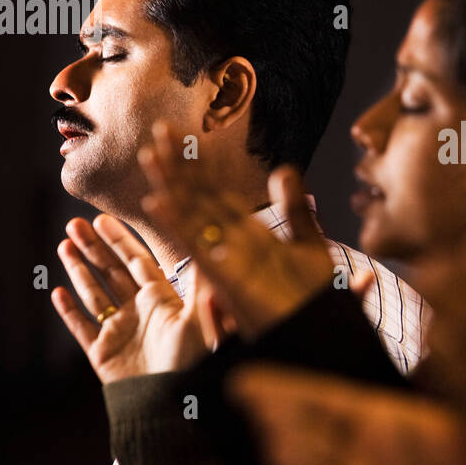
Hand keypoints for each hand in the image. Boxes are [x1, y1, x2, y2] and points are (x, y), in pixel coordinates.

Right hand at [51, 214, 214, 383]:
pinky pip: (82, 328)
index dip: (119, 240)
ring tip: (64, 245)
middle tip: (74, 223)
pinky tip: (57, 292)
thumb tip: (208, 251)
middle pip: (111, 272)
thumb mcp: (199, 321)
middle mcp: (138, 312)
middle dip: (93, 247)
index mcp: (161, 301)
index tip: (102, 219)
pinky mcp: (103, 354)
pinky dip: (69, 311)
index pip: (137, 261)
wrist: (171, 404)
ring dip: (78, 270)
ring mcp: (119, 332)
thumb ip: (200, 288)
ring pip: (94, 294)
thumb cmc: (191, 364)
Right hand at [138, 122, 333, 340]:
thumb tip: (286, 171)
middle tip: (158, 129)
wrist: (317, 335)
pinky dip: (176, 226)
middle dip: (177, 165)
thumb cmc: (312, 300)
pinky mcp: (224, 280)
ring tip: (149, 154)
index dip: (200, 163)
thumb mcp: (308, 245)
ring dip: (169, 186)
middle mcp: (230, 244)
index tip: (183, 134)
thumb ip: (295, 209)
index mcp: (247, 235)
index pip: (216, 191)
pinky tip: (157, 203)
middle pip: (196, 197)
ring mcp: (224, 259)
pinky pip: (194, 250)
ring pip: (189, 216)